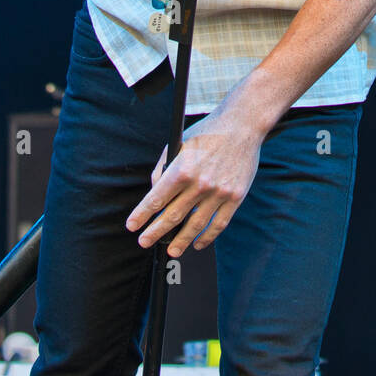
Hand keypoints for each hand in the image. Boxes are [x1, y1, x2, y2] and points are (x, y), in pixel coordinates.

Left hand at [125, 98, 263, 256]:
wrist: (243, 126)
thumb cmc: (209, 132)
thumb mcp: (180, 143)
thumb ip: (163, 167)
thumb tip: (154, 191)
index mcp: (182, 169)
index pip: (156, 199)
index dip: (141, 215)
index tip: (132, 226)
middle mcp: (200, 183)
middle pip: (172, 216)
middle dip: (154, 232)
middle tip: (144, 242)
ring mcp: (219, 192)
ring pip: (195, 225)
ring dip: (181, 241)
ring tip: (171, 250)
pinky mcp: (235, 197)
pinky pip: (219, 224)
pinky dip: (207, 237)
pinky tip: (198, 243)